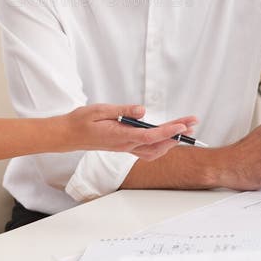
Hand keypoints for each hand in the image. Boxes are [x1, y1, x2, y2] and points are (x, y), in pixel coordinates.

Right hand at [64, 104, 197, 159]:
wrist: (67, 135)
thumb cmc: (81, 121)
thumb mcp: (100, 109)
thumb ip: (122, 111)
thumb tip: (142, 110)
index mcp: (120, 136)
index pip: (150, 136)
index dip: (168, 131)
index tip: (183, 125)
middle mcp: (125, 145)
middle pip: (157, 144)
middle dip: (177, 134)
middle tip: (193, 122)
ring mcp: (125, 148)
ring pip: (154, 151)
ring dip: (170, 141)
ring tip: (184, 129)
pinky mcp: (124, 147)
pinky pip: (147, 151)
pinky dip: (160, 145)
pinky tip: (166, 137)